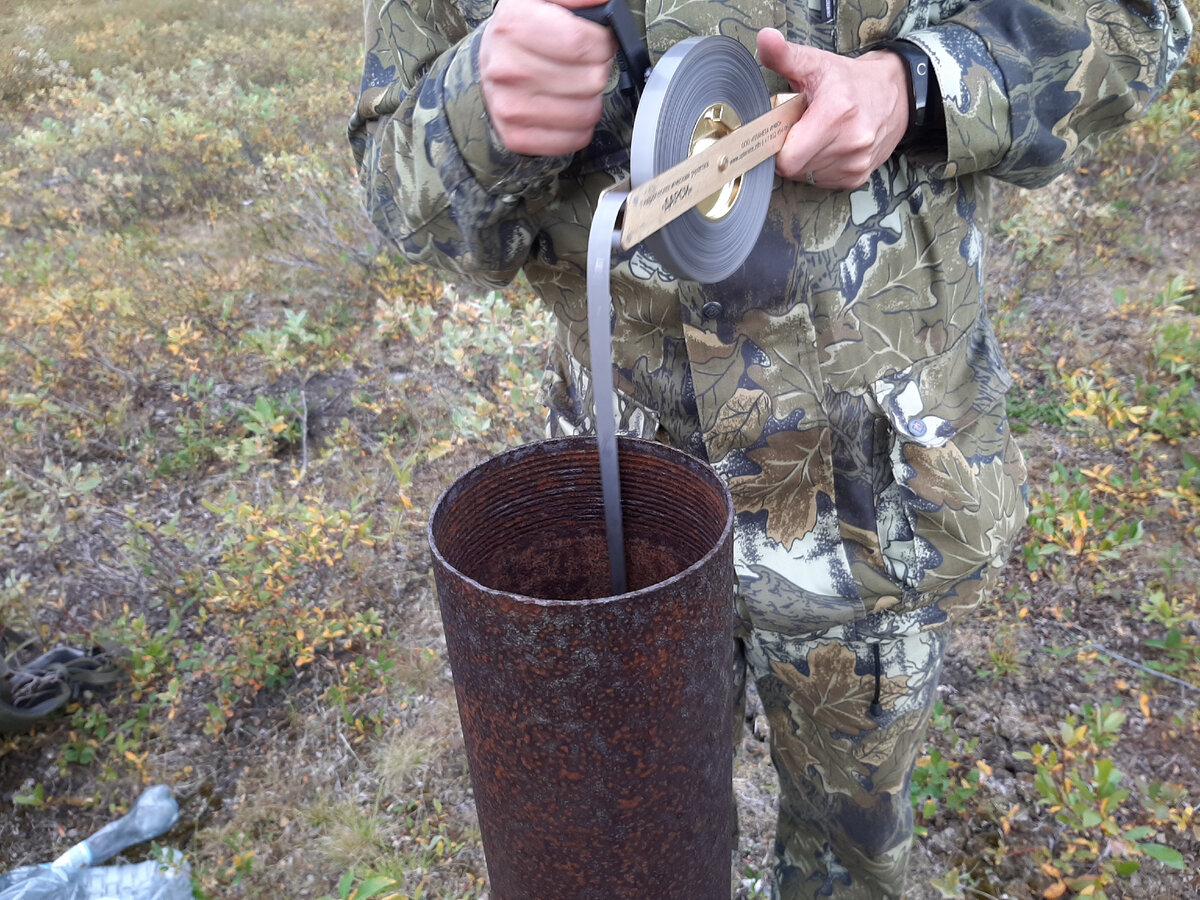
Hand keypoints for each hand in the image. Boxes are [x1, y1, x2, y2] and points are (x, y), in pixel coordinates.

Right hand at [479, 0, 617, 155]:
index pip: (581, 42)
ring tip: (576, 85)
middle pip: (591, 79)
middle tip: (583, 64)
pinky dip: (580, 126)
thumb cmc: (523, 31)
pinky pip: (576, 139)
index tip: (599, 41)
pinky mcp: (517, 136)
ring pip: (588, 112)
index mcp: (513, 25)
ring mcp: (510, 106)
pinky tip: (568, 107)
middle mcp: (507, 68)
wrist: (489, 64)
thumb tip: (603, 1)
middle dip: (597, 69)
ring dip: (591, 99)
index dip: (602, 42)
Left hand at [755, 28, 908, 188]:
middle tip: (801, 128)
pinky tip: (828, 147)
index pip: (787, 158)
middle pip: (795, 167)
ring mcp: (856, 162)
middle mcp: (850, 142)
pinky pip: (822, 181)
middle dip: (790, 149)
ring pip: (807, 176)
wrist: (897, 94)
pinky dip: (818, 167)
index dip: (777, 146)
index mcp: (835, 114)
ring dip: (804, 160)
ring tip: (816, 135)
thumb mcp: (816, 63)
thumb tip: (765, 41)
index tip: (783, 130)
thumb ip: (785, 56)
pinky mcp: (858, 176)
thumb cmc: (852, 81)